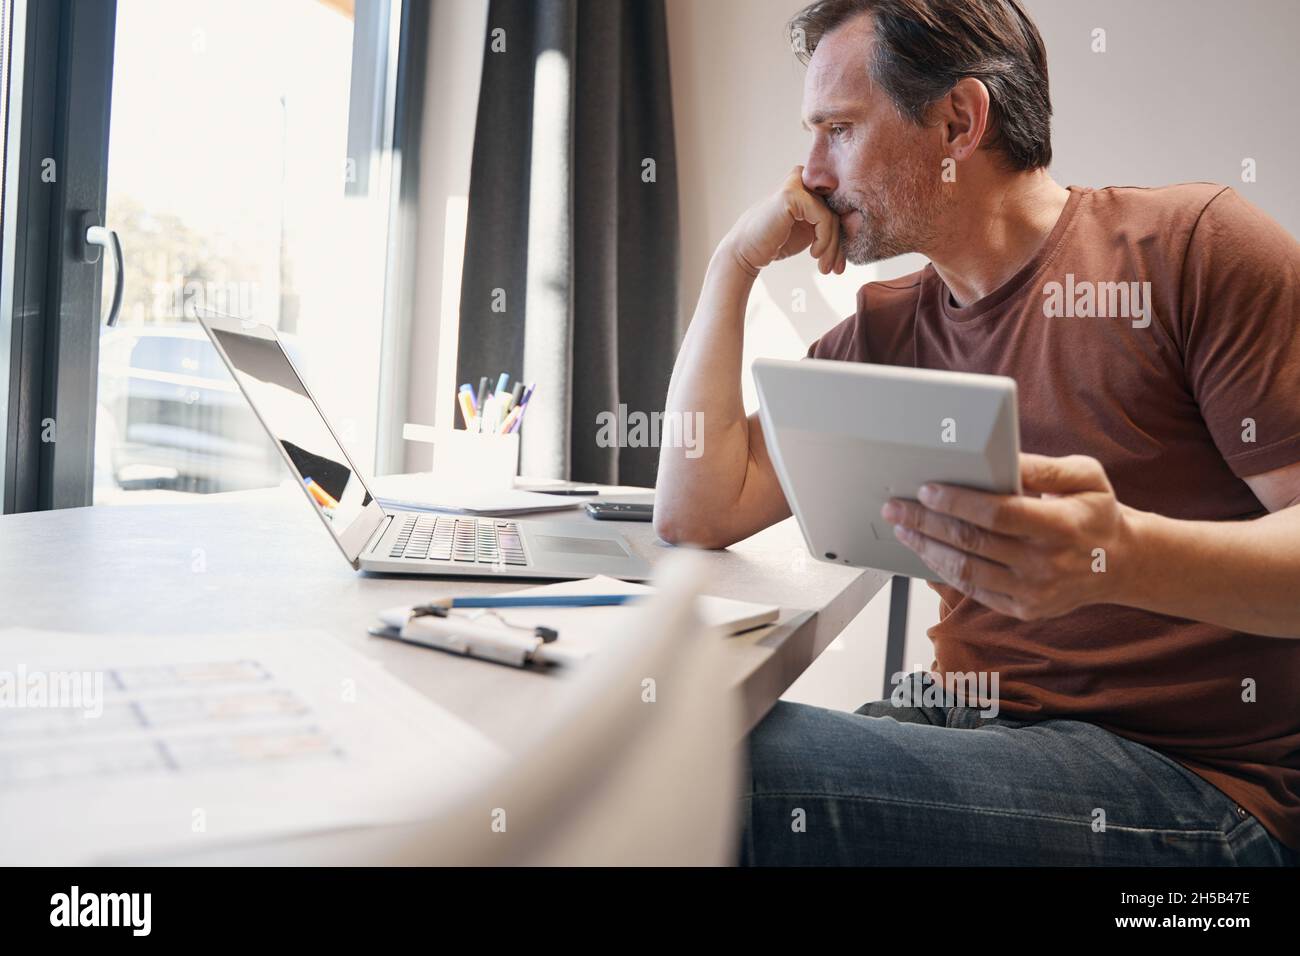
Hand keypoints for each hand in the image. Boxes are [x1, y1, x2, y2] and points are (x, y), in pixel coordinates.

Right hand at [724, 166, 844, 277]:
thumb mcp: (809, 233)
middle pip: (837, 212)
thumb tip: (859, 228)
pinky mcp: (792, 193)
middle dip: (839, 245)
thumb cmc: (774, 243)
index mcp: (807, 187)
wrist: (746, 252)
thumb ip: (829, 226)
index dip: (842, 237)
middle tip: (835, 270)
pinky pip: (824, 218)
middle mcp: (803, 180)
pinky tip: (814, 255)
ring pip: (833, 217)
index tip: (838, 265)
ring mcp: (797, 184)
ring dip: (832, 248)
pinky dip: (824, 240)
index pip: (837, 208)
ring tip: (825, 268)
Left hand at [882, 454, 1134, 620]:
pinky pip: (974, 590)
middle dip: (927, 522)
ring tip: (904, 529)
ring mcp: (1035, 592)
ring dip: (927, 548)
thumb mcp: (1085, 476)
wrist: (1119, 564)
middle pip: (974, 543)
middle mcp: (1048, 564)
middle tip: (896, 506)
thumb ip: (1040, 467)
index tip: (927, 489)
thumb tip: (998, 457)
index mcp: (1063, 527)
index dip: (959, 502)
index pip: (999, 514)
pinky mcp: (1024, 609)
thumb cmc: (1094, 512)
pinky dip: (944, 571)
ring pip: (967, 571)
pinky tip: (926, 551)